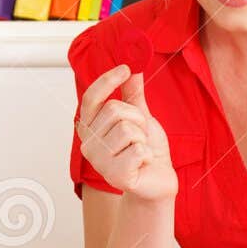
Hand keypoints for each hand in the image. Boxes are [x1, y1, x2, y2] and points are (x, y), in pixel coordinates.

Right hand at [76, 65, 176, 201]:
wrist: (157, 180)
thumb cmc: (145, 149)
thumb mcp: (139, 116)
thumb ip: (132, 94)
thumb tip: (132, 66)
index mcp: (90, 128)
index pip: (91, 98)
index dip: (107, 80)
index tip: (125, 68)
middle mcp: (89, 145)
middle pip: (114, 110)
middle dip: (137, 117)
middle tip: (141, 134)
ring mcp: (100, 162)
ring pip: (126, 129)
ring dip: (143, 137)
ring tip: (141, 150)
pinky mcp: (116, 176)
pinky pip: (138, 149)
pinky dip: (148, 154)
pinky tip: (143, 164)